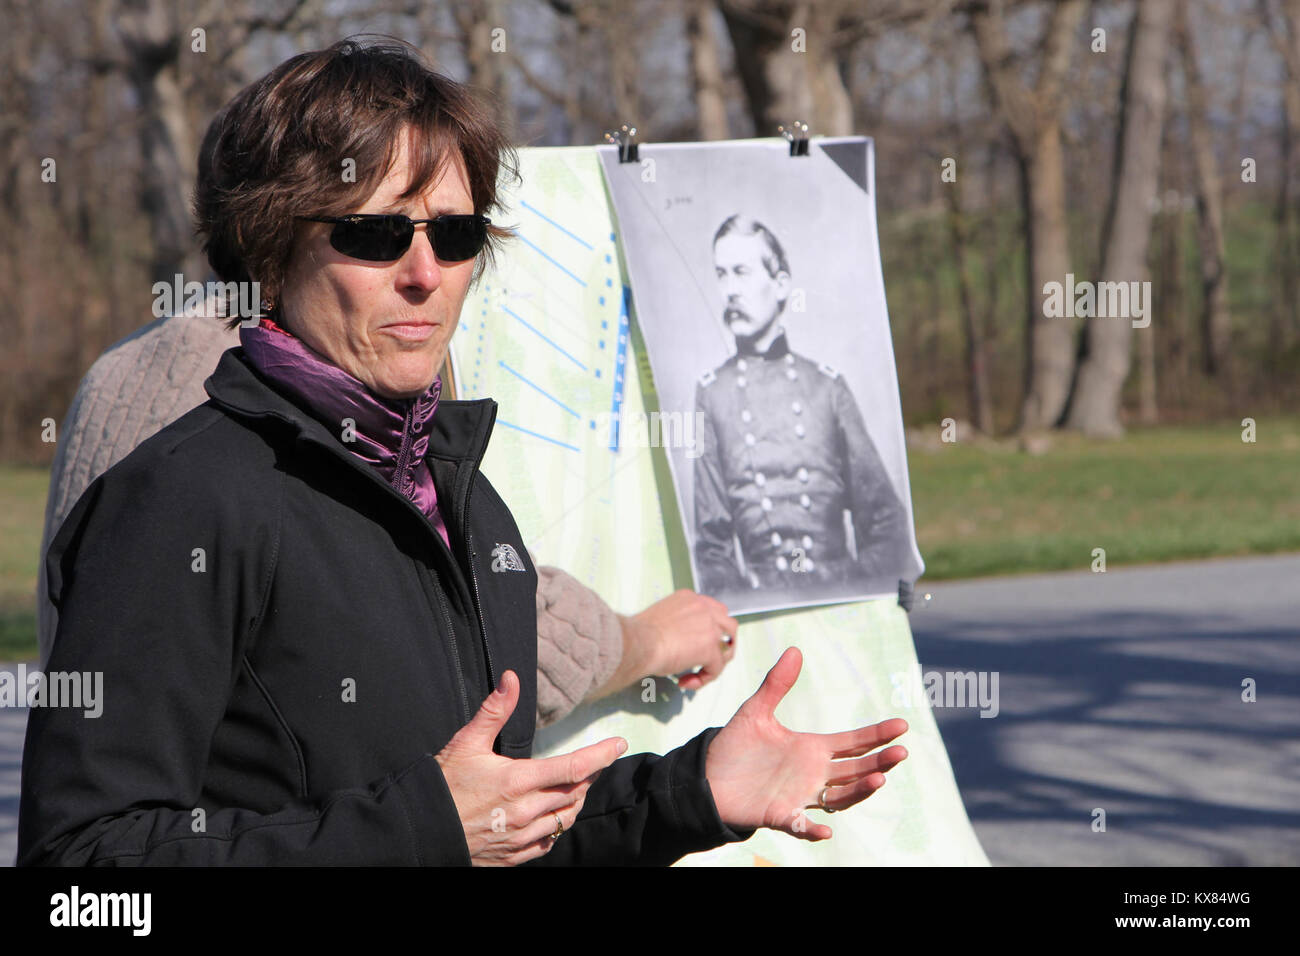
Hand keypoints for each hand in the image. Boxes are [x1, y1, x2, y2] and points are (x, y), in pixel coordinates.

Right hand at [435, 670, 627, 864]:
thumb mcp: (467, 742)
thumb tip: (511, 678)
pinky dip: (557, 827)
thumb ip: (495, 710)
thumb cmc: (442, 784)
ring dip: (576, 800)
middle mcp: (524, 811)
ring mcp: (520, 837)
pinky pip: (548, 843)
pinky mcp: (513, 855)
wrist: (420, 830)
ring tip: (577, 786)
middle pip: (575, 793)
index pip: (573, 767)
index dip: (600, 755)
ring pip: (565, 819)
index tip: (618, 744)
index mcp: (517, 781)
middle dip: (590, 775)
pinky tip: (553, 816)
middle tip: (596, 760)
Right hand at [626, 589, 737, 690]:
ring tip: (701, 673)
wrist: (638, 642)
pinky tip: (687, 682)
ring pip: (727, 647)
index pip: (712, 611)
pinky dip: (704, 679)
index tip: (696, 643)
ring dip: (718, 662)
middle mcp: (704, 608)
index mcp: (690, 599)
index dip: (709, 629)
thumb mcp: (660, 620)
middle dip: (721, 643)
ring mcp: (710, 628)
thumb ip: (676, 626)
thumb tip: (677, 643)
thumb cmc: (639, 635)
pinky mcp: (710, 648)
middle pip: (727, 625)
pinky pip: (716, 668)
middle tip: (708, 658)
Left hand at [704, 647, 908, 839]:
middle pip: (855, 769)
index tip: (901, 725)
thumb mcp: (756, 711)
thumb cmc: (735, 747)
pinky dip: (812, 829)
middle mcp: (813, 774)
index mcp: (812, 749)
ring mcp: (799, 796)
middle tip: (901, 752)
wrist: (707, 778)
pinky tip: (826, 831)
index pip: (853, 742)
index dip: (877, 735)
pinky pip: (800, 825)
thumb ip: (776, 684)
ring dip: (859, 790)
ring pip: (839, 797)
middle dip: (879, 762)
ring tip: (878, 779)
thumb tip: (795, 649)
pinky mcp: (778, 815)